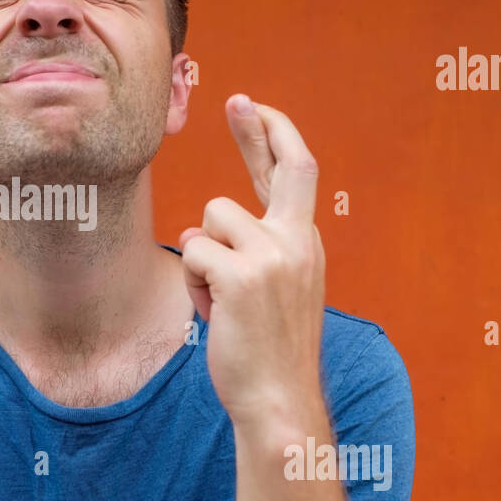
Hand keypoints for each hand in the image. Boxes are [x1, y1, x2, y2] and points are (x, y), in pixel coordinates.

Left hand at [180, 94, 325, 432]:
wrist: (279, 401)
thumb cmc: (265, 352)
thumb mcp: (272, 292)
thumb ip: (252, 252)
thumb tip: (203, 230)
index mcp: (306, 244)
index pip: (295, 174)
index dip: (274, 137)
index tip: (255, 106)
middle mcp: (298, 241)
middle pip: (280, 167)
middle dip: (257, 127)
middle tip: (236, 98)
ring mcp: (274, 256)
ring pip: (210, 220)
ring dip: (201, 257)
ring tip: (220, 301)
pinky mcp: (243, 275)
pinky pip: (195, 254)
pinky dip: (194, 284)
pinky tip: (215, 314)